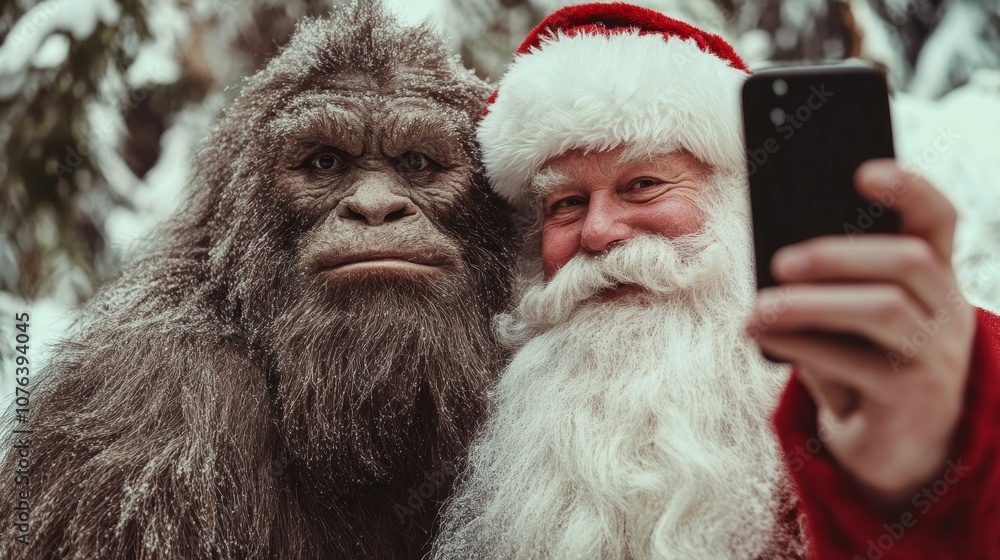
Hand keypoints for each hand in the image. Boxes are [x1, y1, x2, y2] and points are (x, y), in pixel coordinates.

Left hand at [746, 159, 976, 505]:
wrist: (888, 448)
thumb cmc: (859, 365)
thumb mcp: (844, 319)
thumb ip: (825, 285)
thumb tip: (776, 255)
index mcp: (932, 278)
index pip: (937, 219)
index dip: (910, 189)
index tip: (864, 170)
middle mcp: (946, 311)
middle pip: (909, 260)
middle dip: (839, 253)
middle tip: (779, 260)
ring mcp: (937, 356)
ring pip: (882, 309)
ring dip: (811, 303)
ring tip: (760, 308)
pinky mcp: (913, 398)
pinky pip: (855, 361)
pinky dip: (801, 345)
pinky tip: (764, 337)